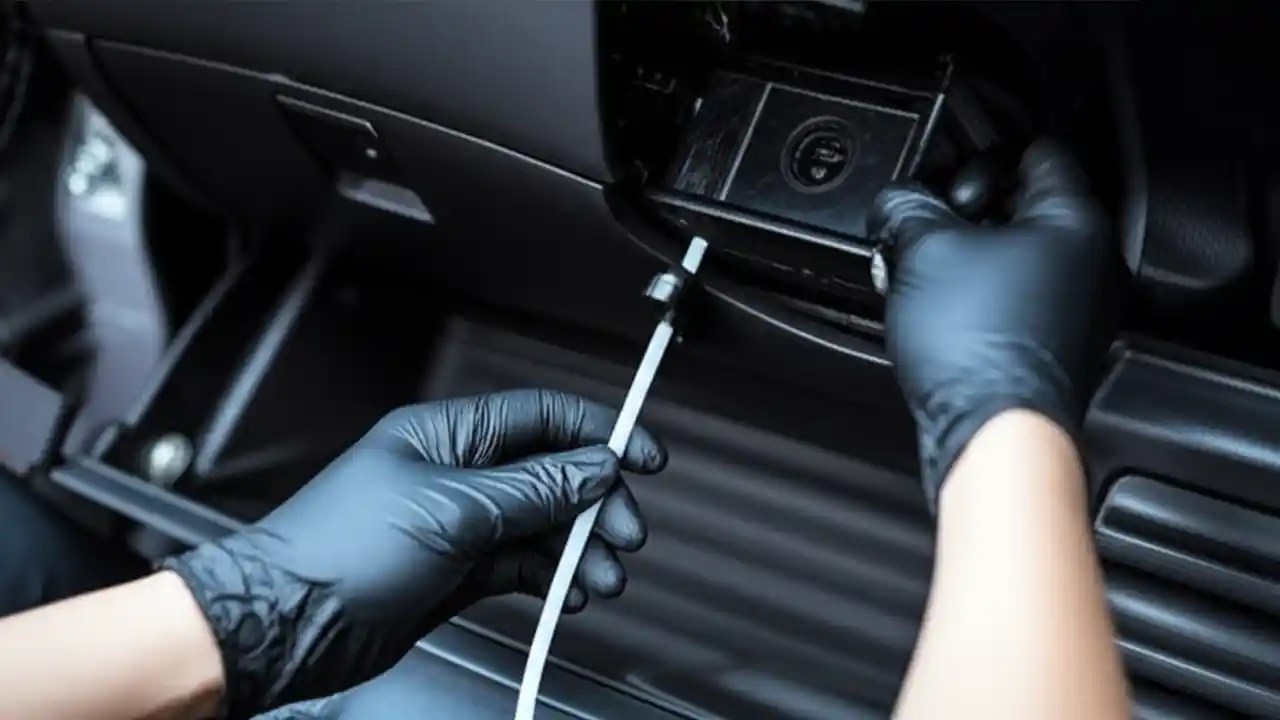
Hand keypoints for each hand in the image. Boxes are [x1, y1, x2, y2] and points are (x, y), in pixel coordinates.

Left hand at [163, 389, 666, 716]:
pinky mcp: (454, 571)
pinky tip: (565, 593)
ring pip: (540, 526)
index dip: (598, 433)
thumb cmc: (337, 550)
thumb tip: (591, 468)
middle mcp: (456, 474)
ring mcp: (457, 525)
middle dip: (595, 503)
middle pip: (551, 475)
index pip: (542, 418)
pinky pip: (519, 566)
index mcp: (447, 435)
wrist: (285, 624)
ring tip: (600, 576)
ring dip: (577, 549)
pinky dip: (548, 578)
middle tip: (624, 534)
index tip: (642, 457)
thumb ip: (531, 490)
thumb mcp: (451, 510)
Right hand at [868, 140, 1114, 509]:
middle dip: (965, 211)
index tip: (946, 167)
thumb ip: (906, 207)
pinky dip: (977, 294)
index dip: (982, 151)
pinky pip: (1014, 298)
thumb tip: (896, 201)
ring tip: (920, 271)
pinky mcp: (1054, 345)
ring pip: (1015, 255)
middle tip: (923, 224)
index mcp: (1074, 220)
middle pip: (1023, 204)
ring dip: (966, 255)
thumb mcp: (923, 251)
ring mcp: (1076, 308)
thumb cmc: (977, 346)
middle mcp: (1091, 261)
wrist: (993, 432)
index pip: (1038, 150)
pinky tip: (937, 309)